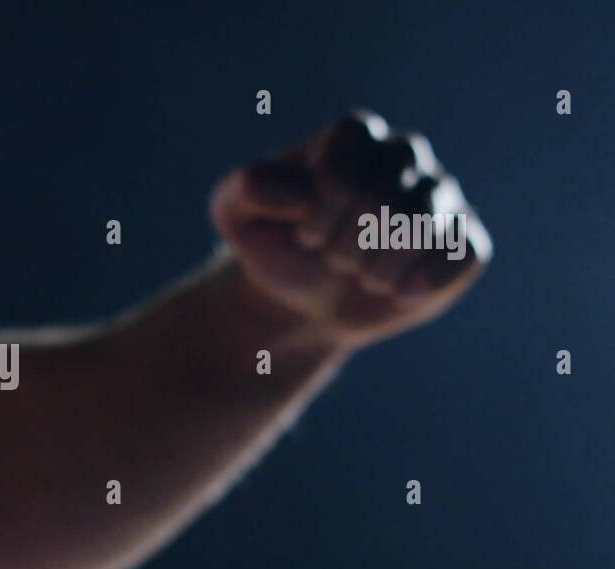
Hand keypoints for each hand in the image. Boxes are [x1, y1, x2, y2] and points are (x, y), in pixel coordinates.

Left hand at [210, 111, 491, 349]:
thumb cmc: (273, 245)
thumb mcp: (235, 213)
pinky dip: (426, 281)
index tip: (303, 234)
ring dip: (378, 269)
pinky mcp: (460, 240)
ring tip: (359, 276)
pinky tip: (396, 292)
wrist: (301, 298)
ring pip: (427, 227)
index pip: (346, 165)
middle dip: (345, 246)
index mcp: (353, 136)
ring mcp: (438, 195)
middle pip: (386, 198)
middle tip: (331, 258)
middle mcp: (404, 155)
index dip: (320, 212)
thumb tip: (302, 192)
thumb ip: (250, 186)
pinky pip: (465, 253)